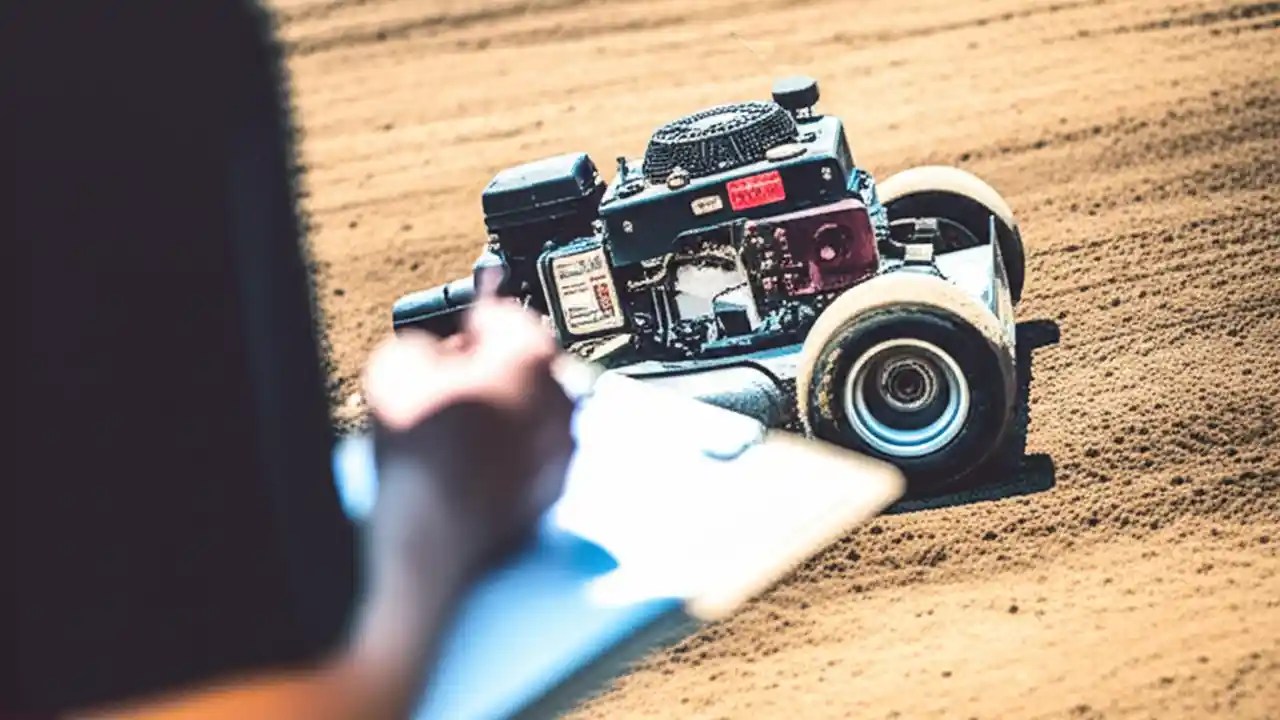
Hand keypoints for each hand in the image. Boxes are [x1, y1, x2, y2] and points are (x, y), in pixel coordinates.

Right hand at [361, 298, 574, 589]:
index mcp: (530, 353)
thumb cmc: (424, 452)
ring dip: (502, 408)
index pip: (502, 313)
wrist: (438, 533)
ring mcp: (563, 443)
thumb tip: (434, 352)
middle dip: (490, 366)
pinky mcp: (556, 483)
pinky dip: (509, 449)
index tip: (458, 333)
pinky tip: (472, 462)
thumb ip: (422, 343)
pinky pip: (532, 449)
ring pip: (532, 407)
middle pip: (525, 362)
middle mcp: (561, 395)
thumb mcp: (397, 368)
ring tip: (458, 428)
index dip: (469, 322)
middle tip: (450, 383)